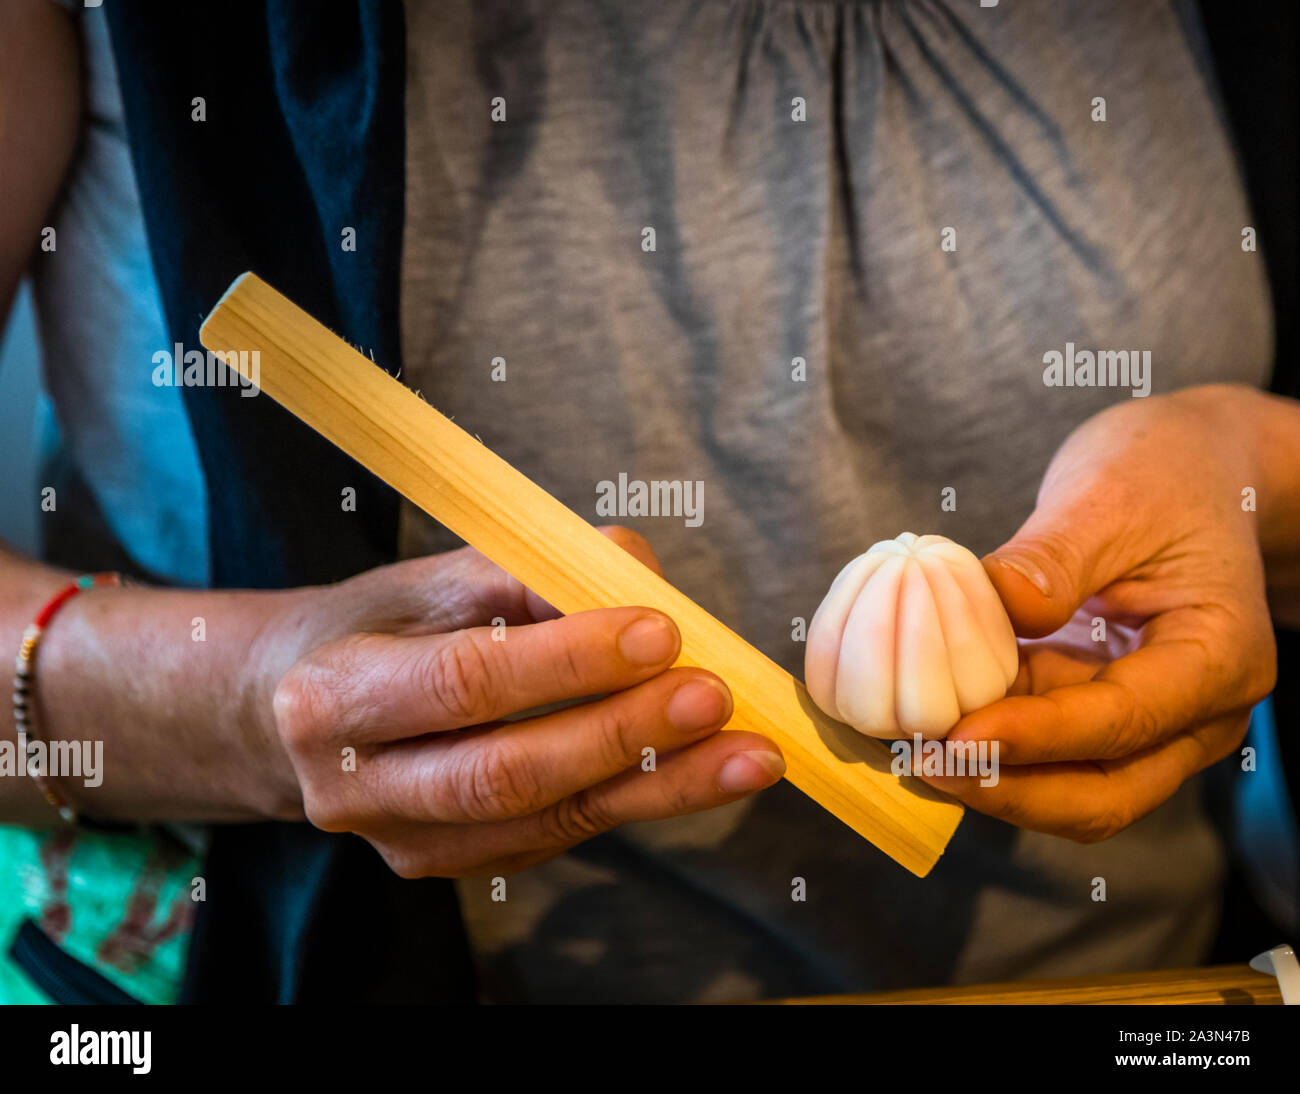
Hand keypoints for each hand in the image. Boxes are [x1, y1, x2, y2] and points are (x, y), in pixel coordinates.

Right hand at [259, 527, 784, 876]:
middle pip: (505, 774)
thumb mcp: (431, 580)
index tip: (659, 630)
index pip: (464, 684)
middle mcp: (357, 788)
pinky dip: (639, 800)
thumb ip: (528, 573)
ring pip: (545, 820)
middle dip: (621, 735)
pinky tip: (707, 772)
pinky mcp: (455, 864)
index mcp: (333, 697)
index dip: (566, 662)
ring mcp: (405, 842)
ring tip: (747, 751)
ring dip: (657, 786)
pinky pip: (559, 834)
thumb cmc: (375, 629)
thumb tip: (636, 575)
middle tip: (712, 694)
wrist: (295, 716)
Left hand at [920, 385, 1276, 841]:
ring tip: (909, 751)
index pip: (1123, 722)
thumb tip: (1002, 602)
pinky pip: (1046, 749)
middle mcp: (1196, 714)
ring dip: (990, 775)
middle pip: (1103, 795)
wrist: (1191, 469)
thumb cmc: (1162, 474)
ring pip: (1070, 787)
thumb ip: (1056, 555)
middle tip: (921, 763)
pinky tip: (927, 725)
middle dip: (1008, 788)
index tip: (957, 737)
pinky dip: (989, 744)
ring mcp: (1152, 724)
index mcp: (1219, 659)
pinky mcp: (1101, 712)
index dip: (1036, 738)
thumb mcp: (1110, 495)